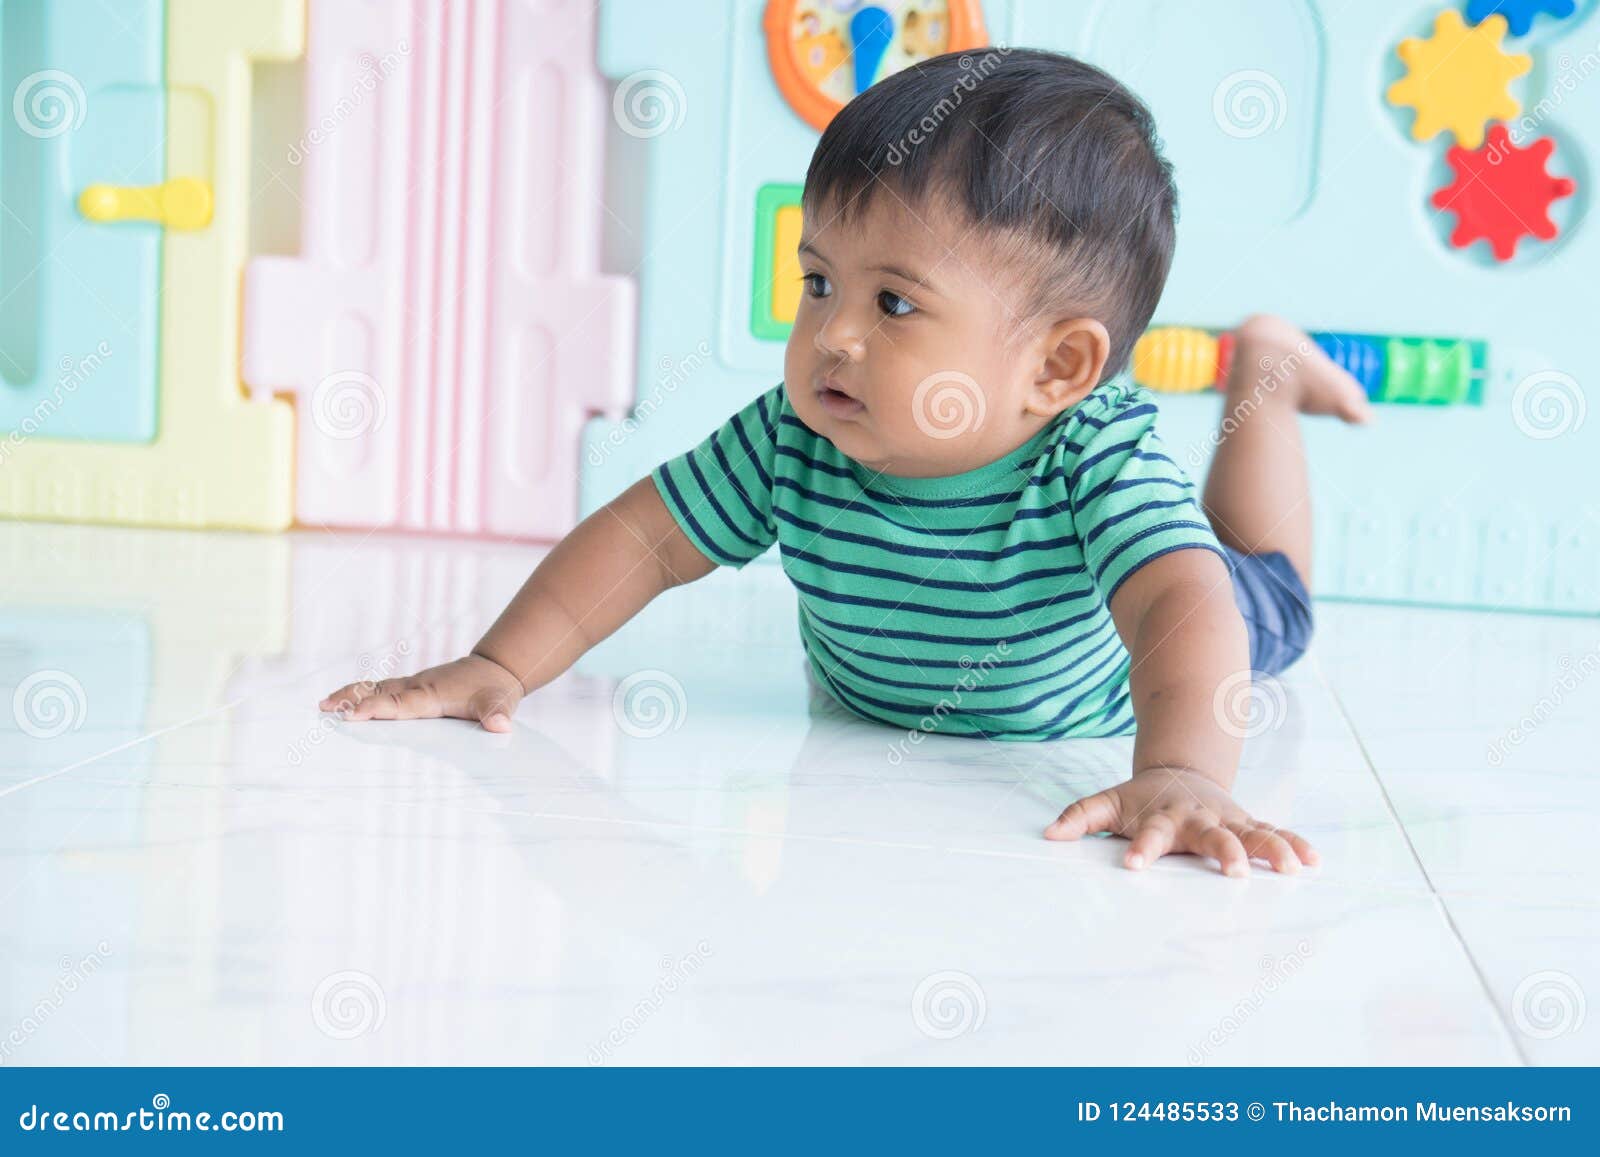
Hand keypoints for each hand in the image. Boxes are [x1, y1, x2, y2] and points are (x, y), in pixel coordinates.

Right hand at [318, 652, 525, 732]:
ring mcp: (413, 686)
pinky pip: (382, 690)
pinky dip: (361, 694)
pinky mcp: (412, 688)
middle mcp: (418, 687)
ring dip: (350, 695)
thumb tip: (501, 726)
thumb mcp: (501, 702)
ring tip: (323, 705)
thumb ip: (498, 714)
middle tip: (324, 708)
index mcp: (433, 694)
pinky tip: (344, 702)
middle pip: (379, 693)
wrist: (495, 667)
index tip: (352, 715)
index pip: (400, 704)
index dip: (376, 710)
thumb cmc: (495, 689)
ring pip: (377, 689)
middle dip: (352, 699)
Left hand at [1042, 766, 1317, 876]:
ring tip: (1290, 869)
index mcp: (1162, 818)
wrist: (1179, 773)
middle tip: (1231, 870)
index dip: (1142, 849)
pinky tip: (1313, 862)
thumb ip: (1079, 818)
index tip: (1134, 865)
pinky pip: (1275, 834)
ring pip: (1254, 833)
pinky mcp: (1248, 824)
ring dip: (1272, 850)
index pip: (1149, 835)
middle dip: (1223, 851)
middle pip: (1212, 835)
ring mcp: (1228, 820)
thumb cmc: (1140, 799)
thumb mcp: (1107, 803)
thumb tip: (1049, 835)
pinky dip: (1294, 845)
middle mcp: (1199, 819)